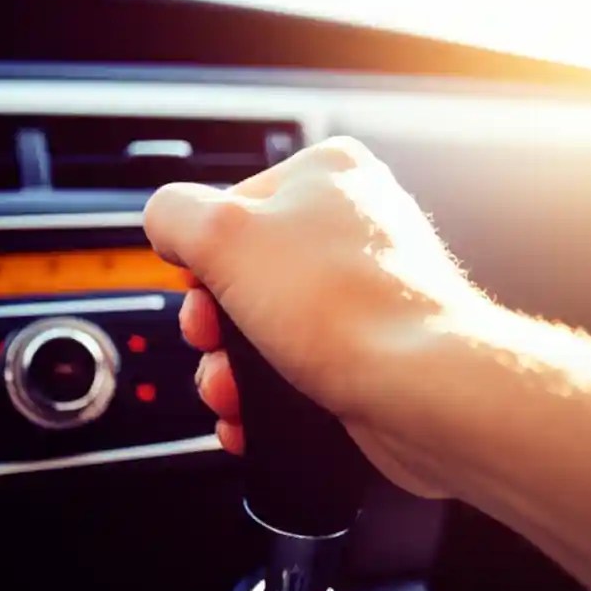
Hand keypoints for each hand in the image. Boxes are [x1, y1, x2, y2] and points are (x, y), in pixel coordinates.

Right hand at [144, 137, 477, 497]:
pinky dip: (267, 397)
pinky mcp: (376, 348)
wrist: (422, 392)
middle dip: (214, 323)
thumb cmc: (344, 308)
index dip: (202, 255)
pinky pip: (300, 368)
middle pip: (244, 272)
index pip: (231, 204)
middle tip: (212, 341)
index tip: (199, 287)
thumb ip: (174, 214)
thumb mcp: (221, 235)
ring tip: (231, 391)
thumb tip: (168, 224)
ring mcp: (369, 290)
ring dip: (232, 368)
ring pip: (268, 327)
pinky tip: (251, 417)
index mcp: (328, 173)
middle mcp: (356, 223)